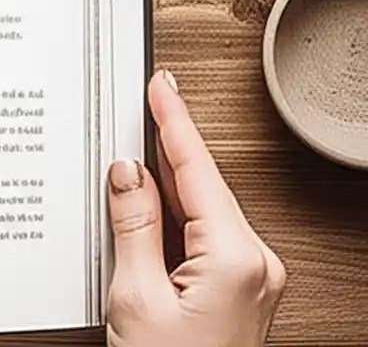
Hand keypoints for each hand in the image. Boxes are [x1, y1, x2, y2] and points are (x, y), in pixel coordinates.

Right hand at [105, 70, 285, 346]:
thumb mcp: (134, 297)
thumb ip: (132, 225)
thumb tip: (127, 172)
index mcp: (235, 257)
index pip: (195, 169)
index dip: (172, 121)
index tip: (160, 85)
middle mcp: (256, 263)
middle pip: (201, 186)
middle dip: (165, 148)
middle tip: (137, 107)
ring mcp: (253, 278)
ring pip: (202, 210)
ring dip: (166, 186)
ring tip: (130, 157)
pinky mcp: (241, 290)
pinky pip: (206, 235)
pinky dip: (175, 217)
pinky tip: (149, 204)